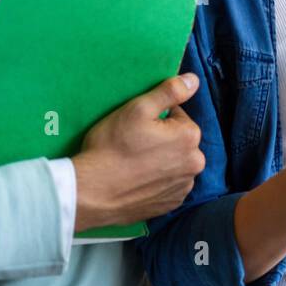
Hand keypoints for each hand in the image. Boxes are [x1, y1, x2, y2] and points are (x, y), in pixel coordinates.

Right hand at [71, 73, 205, 232]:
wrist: (90, 192)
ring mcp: (183, 187)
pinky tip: (137, 180)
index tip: (137, 126)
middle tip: (133, 144)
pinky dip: (156, 181)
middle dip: (161, 139)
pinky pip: (167, 185)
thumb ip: (170, 91)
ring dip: (160, 160)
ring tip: (133, 163)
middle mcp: (195, 164)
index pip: (177, 116)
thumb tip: (194, 80)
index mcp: (190, 137)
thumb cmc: (113, 146)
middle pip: (178, 140)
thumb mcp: (138, 108)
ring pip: (174, 163)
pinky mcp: (170, 205)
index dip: (156, 118)